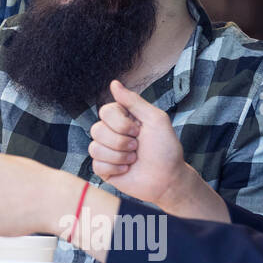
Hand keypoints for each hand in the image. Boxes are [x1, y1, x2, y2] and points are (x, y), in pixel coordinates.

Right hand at [89, 80, 187, 207]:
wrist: (168, 179)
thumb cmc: (166, 149)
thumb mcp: (155, 119)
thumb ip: (133, 101)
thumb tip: (114, 83)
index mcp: (122, 119)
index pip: (105, 111)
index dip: (120, 123)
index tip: (138, 130)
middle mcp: (112, 133)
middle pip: (96, 129)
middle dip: (120, 141)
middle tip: (137, 146)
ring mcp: (106, 151)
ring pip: (94, 148)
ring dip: (119, 156)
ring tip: (133, 159)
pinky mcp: (104, 169)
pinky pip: (96, 164)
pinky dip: (115, 168)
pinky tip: (127, 170)